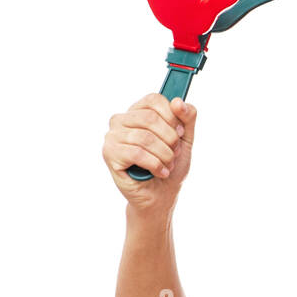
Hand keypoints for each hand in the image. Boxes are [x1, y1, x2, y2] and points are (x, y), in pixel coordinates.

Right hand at [103, 95, 198, 210]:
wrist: (161, 196)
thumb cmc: (170, 166)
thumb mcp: (185, 141)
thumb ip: (186, 119)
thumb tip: (178, 101)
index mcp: (138, 112)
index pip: (153, 100)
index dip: (172, 116)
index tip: (180, 133)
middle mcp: (121, 120)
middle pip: (150, 118)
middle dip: (170, 139)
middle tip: (175, 153)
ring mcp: (113, 136)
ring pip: (144, 137)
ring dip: (164, 155)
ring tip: (167, 165)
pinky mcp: (110, 154)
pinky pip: (137, 153)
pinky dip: (154, 165)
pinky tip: (159, 172)